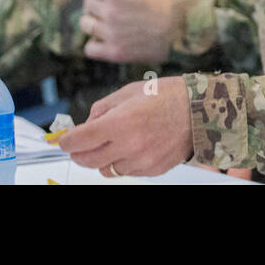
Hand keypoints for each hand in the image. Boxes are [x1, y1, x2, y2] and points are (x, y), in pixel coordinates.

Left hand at [58, 77, 192, 176]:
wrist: (200, 109)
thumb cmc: (167, 96)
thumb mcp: (128, 92)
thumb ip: (102, 109)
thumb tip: (87, 125)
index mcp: (120, 122)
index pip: (79, 140)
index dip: (67, 141)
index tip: (65, 140)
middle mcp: (129, 145)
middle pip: (88, 160)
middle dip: (79, 153)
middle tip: (81, 146)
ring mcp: (142, 160)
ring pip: (107, 170)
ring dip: (104, 159)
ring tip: (115, 144)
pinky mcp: (153, 169)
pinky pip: (128, 172)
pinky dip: (125, 162)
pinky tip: (134, 147)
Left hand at [82, 0, 184, 63]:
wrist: (188, 27)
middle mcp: (110, 11)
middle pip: (88, 4)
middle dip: (98, 3)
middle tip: (112, 7)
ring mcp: (112, 33)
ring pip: (87, 25)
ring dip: (94, 22)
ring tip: (107, 23)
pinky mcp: (116, 52)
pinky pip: (90, 49)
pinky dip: (95, 44)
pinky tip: (107, 40)